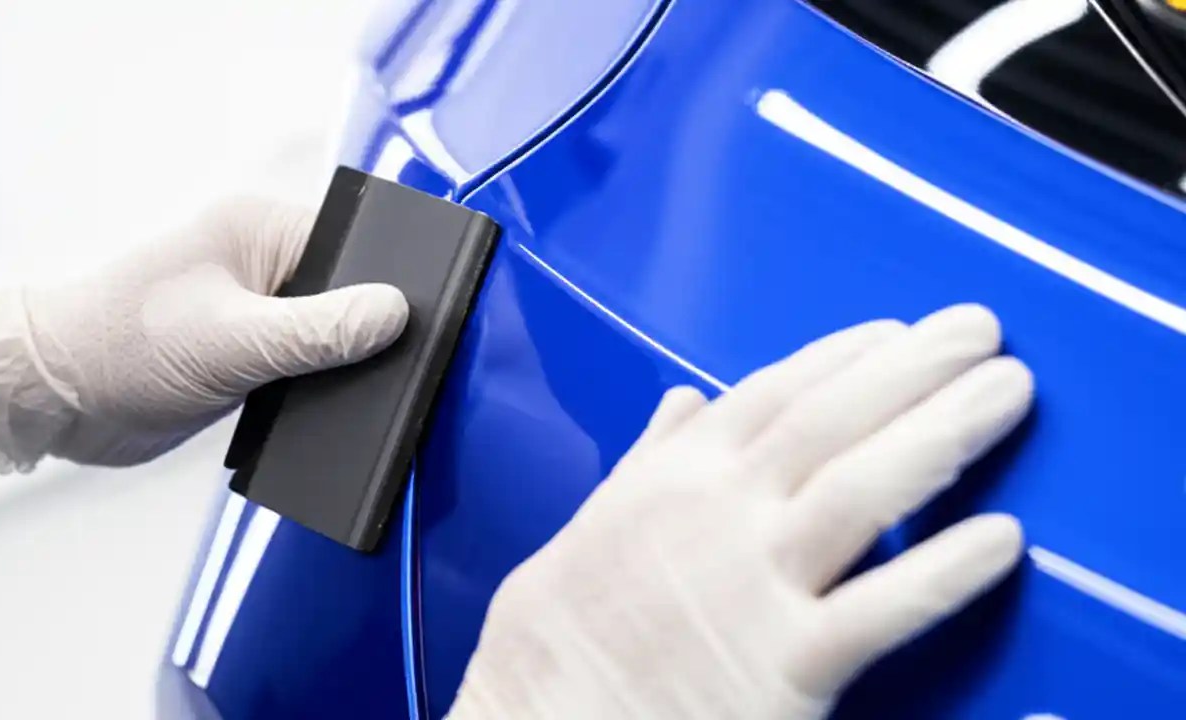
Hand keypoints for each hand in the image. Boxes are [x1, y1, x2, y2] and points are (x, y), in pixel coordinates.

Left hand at [0, 198, 407, 471]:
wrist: (55, 400)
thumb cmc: (121, 346)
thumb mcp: (232, 341)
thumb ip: (319, 330)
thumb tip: (395, 314)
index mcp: (258, 229)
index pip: (355, 241)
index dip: (393, 276)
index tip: (427, 314)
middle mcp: (260, 264)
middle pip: (348, 290)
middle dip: (370, 330)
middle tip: (395, 366)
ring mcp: (255, 311)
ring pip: (330, 334)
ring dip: (342, 365)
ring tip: (362, 394)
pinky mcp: (247, 356)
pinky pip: (306, 366)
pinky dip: (320, 388)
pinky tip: (328, 409)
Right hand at [448, 304, 1031, 719]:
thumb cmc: (558, 639)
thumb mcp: (591, 521)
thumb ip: (649, 459)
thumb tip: (683, 404)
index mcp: (673, 476)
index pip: (775, 390)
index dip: (846, 354)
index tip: (896, 331)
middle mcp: (719, 511)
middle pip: (835, 419)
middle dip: (915, 366)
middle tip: (979, 331)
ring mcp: (755, 582)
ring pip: (864, 488)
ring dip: (943, 433)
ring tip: (1003, 393)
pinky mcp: (787, 665)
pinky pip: (882, 608)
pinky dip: (944, 570)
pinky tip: (999, 539)